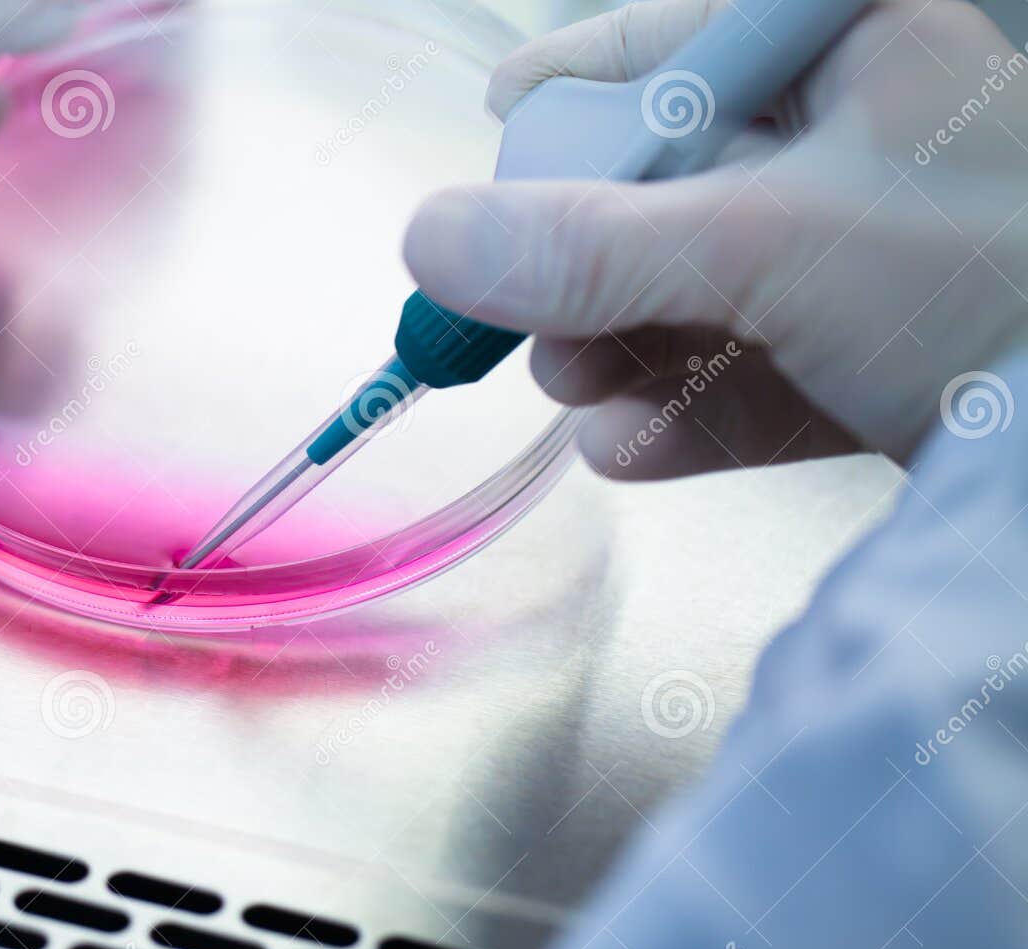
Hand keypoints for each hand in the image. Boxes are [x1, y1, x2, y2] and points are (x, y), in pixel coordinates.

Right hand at [405, 0, 1027, 479]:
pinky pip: (740, 371)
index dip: (568, 94)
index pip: (664, 49)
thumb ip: (588, 247)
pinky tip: (632, 447)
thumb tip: (429, 239)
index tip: (492, 133)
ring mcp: (856, 257)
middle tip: (532, 327)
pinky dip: (680, 413)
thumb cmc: (986, 285)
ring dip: (618, 356)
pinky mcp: (863, 358)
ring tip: (583, 399)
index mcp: (843, 54)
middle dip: (583, 273)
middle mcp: (849, 144)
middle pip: (656, 193)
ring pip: (689, 293)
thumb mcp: (765, 246)